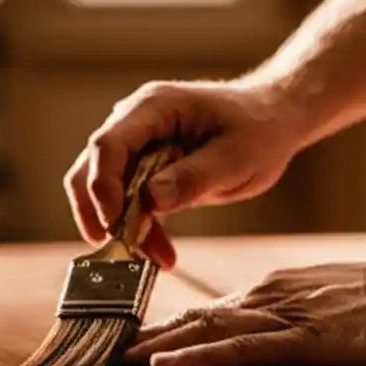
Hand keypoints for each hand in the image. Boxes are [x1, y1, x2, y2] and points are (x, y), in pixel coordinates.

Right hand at [64, 78, 303, 268]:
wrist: (273, 121)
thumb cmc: (258, 129)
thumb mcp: (235, 157)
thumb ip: (193, 177)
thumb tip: (151, 200)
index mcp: (153, 107)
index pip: (108, 145)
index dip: (103, 187)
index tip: (113, 224)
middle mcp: (136, 123)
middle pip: (93, 169)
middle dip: (99, 213)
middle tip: (117, 250)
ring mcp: (139, 146)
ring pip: (107, 191)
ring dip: (123, 227)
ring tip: (154, 258)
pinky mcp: (148, 169)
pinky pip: (131, 203)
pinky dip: (141, 229)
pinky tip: (161, 253)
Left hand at [123, 249, 365, 365]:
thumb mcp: (328, 301)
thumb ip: (290, 314)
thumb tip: (252, 332)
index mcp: (271, 293)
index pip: (200, 314)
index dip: (153, 331)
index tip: (111, 346)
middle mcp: (267, 300)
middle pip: (187, 321)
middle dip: (134, 339)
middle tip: (85, 355)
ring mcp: (284, 318)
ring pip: (203, 332)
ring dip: (150, 348)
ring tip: (103, 361)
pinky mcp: (306, 341)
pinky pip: (241, 349)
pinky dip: (198, 357)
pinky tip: (165, 365)